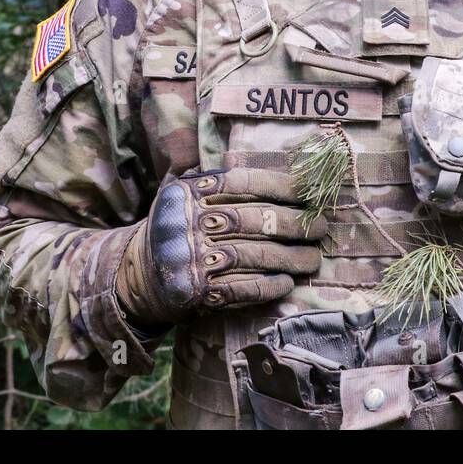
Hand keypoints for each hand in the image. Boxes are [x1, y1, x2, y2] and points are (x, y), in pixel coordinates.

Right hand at [114, 167, 327, 324]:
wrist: (140, 273)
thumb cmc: (180, 226)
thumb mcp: (189, 193)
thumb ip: (222, 180)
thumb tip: (286, 173)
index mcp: (191, 191)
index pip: (246, 181)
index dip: (284, 187)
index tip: (311, 194)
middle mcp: (189, 220)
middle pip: (256, 219)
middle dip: (297, 225)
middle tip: (321, 229)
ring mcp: (191, 257)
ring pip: (255, 255)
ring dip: (291, 259)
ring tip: (313, 259)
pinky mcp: (196, 290)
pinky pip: (242, 288)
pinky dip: (269, 286)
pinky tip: (287, 283)